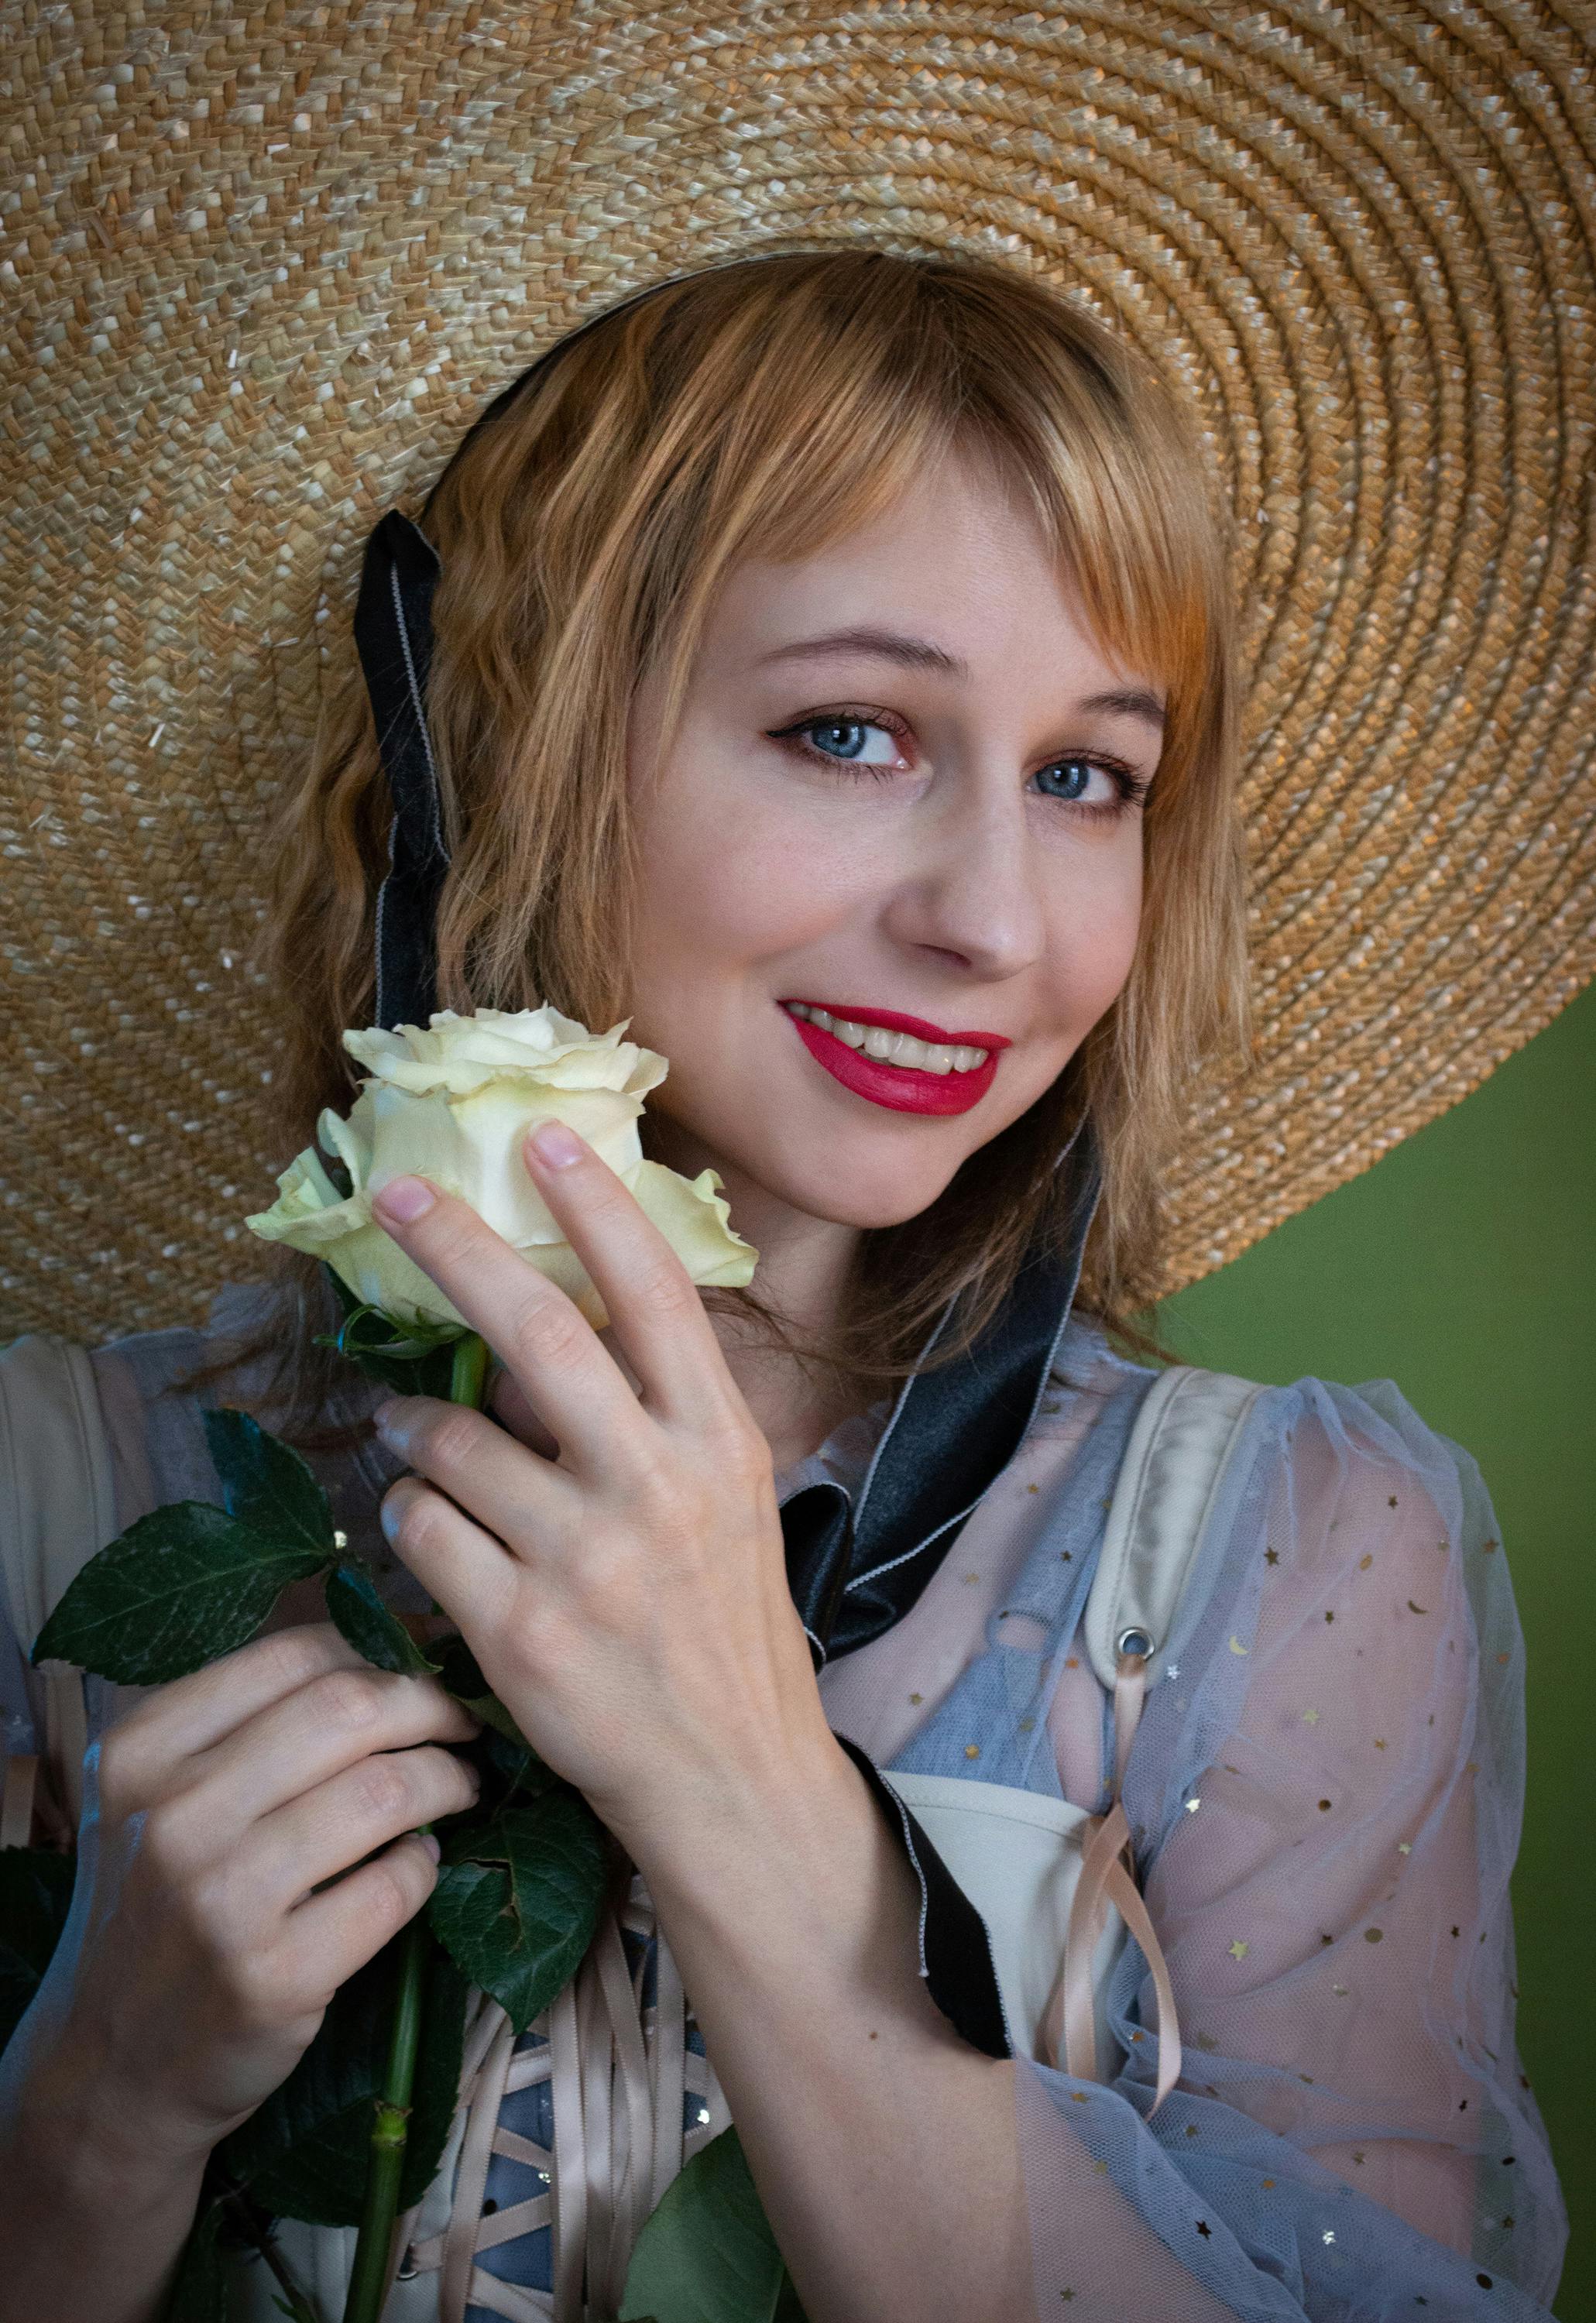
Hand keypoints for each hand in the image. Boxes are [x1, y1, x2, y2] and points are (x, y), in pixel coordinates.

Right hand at [15, 1624, 479, 2163]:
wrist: (113, 2066)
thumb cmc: (161, 1909)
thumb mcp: (161, 1798)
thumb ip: (250, 1723)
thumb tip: (394, 1645)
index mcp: (143, 1750)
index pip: (295, 1653)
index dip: (387, 1647)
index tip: (431, 1663)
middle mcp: (171, 1815)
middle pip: (350, 1708)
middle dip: (432, 1705)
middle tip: (464, 1724)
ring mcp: (220, 1899)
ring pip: (384, 1790)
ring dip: (447, 1780)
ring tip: (459, 1788)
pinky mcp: (272, 1977)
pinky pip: (393, 1885)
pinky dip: (425, 1866)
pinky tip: (418, 1865)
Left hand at [366, 1123, 834, 1855]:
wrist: (731, 1777)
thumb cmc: (721, 1625)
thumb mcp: (726, 1501)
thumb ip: (655, 1413)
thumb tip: (552, 1321)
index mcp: (715, 1439)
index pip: (654, 1294)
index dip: (596, 1207)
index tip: (544, 1140)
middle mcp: (655, 1484)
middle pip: (537, 1332)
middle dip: (457, 1250)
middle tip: (400, 1197)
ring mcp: (585, 1558)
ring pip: (451, 1439)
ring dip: (413, 1425)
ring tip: (415, 1436)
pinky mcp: (518, 1628)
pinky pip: (419, 1528)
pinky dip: (408, 1514)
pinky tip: (432, 1528)